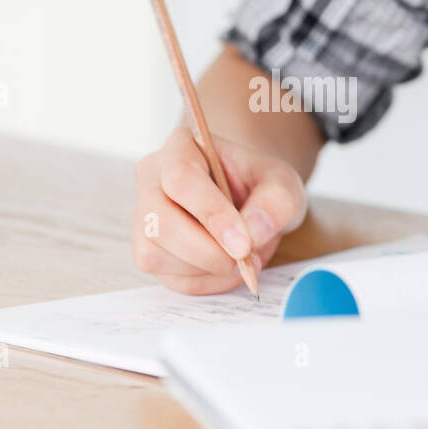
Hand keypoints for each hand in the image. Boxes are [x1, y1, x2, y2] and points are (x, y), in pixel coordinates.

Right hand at [132, 126, 308, 294]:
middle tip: (247, 260)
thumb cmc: (260, 185)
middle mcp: (152, 178)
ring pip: (155, 254)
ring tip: (242, 259)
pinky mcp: (149, 251)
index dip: (211, 214)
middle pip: (159, 221)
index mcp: (181, 147)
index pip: (181, 179)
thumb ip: (276, 203)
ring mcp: (144, 217)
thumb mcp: (283, 184)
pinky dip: (206, 282)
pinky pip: (170, 278)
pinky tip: (227, 268)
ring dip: (207, 269)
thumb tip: (252, 233)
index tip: (243, 244)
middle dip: (207, 251)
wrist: (251, 201)